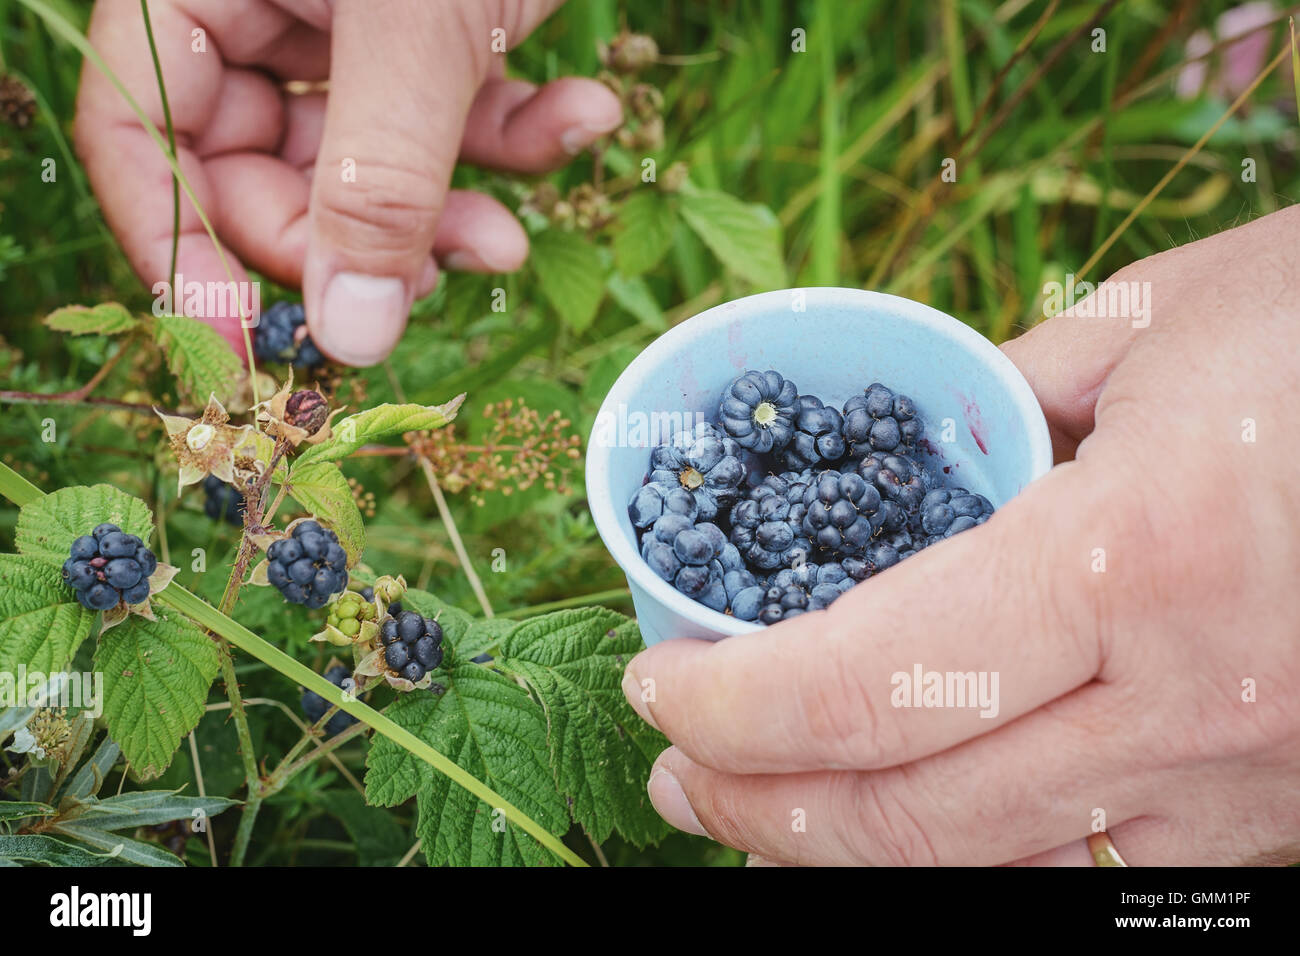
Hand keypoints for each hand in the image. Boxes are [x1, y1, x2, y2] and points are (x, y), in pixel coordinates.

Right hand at [75, 0, 620, 363]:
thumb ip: (379, 178)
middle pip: (261, 168)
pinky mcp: (431, 26)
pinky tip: (583, 110)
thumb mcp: (417, 21)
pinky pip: (451, 108)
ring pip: (367, 159)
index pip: (139, 134)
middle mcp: (258, 0)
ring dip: (450, 205)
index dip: (182, 251)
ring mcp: (345, 15)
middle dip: (356, 239)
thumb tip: (349, 335)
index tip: (244, 355)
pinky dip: (516, 127)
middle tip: (436, 280)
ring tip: (516, 233)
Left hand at [621, 205, 1299, 865]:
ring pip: (1000, 879)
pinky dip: (978, 867)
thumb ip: (1006, 400)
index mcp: (1140, 562)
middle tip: (678, 771)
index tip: (658, 685)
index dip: (734, 705)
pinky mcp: (1289, 818)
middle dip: (760, 806)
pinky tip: (920, 828)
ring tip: (759, 817)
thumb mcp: (1157, 322)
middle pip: (914, 817)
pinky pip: (1099, 875)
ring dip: (849, 857)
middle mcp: (1197, 706)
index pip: (871, 684)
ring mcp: (1254, 788)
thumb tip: (907, 461)